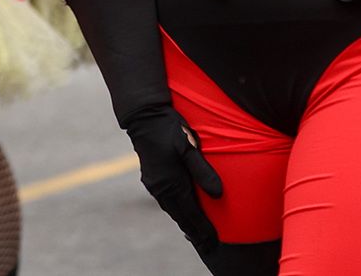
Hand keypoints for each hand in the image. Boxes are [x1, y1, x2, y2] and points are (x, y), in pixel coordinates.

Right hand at [122, 105, 222, 250]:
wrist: (142, 115)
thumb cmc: (168, 128)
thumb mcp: (189, 146)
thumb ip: (203, 170)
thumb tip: (218, 194)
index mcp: (171, 184)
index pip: (191, 216)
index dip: (204, 231)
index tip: (215, 244)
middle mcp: (160, 188)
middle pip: (181, 217)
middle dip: (195, 232)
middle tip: (209, 245)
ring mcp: (153, 184)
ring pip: (173, 210)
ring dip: (186, 221)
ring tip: (198, 233)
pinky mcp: (151, 178)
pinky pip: (167, 201)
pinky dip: (178, 210)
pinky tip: (183, 211)